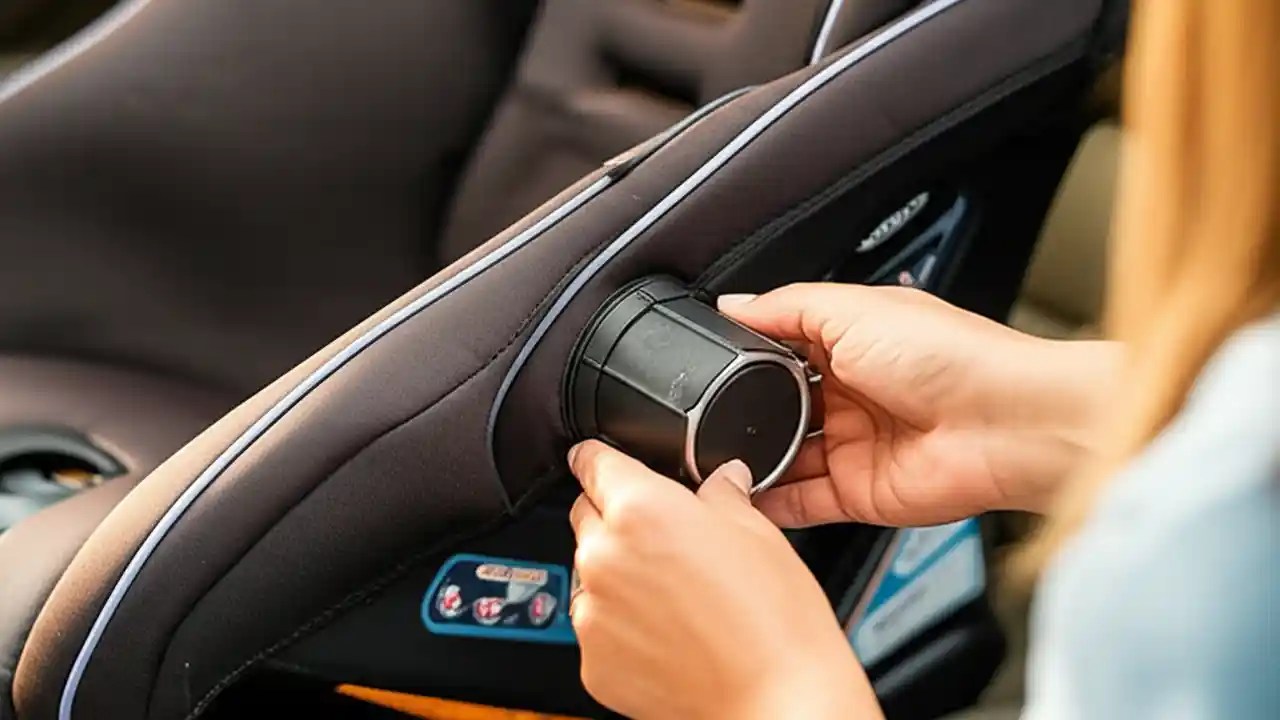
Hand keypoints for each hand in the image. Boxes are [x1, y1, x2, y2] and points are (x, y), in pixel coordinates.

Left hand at [567, 440, 880, 719]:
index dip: (599, 457)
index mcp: (639, 509)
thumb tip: (721, 478)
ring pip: (590, 575)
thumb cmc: (774, 620)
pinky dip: (620, 626)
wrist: (777, 700)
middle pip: (586, 516)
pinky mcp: (592, 662)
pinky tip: (668, 633)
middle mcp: (604, 557)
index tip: (601, 462)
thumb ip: (722, 494)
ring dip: (617, 575)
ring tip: (676, 597)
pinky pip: (596, 627)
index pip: (592, 462)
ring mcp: (593, 614)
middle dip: (616, 520)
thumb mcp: (756, 532)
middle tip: (666, 542)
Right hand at [718, 284, 1117, 526]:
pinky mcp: (860, 493)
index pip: (782, 350)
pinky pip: (802, 503)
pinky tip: (741, 495)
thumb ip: (786, 307)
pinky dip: (770, 503)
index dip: (746, 358)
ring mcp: (855, 446)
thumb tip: (732, 304)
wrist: (1007, 423)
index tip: (705, 365)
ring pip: (785, 458)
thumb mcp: (854, 308)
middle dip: (742, 414)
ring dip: (752, 460)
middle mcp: (852, 395)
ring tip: (712, 458)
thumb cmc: (953, 356)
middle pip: (778, 409)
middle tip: (704, 416)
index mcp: (851, 343)